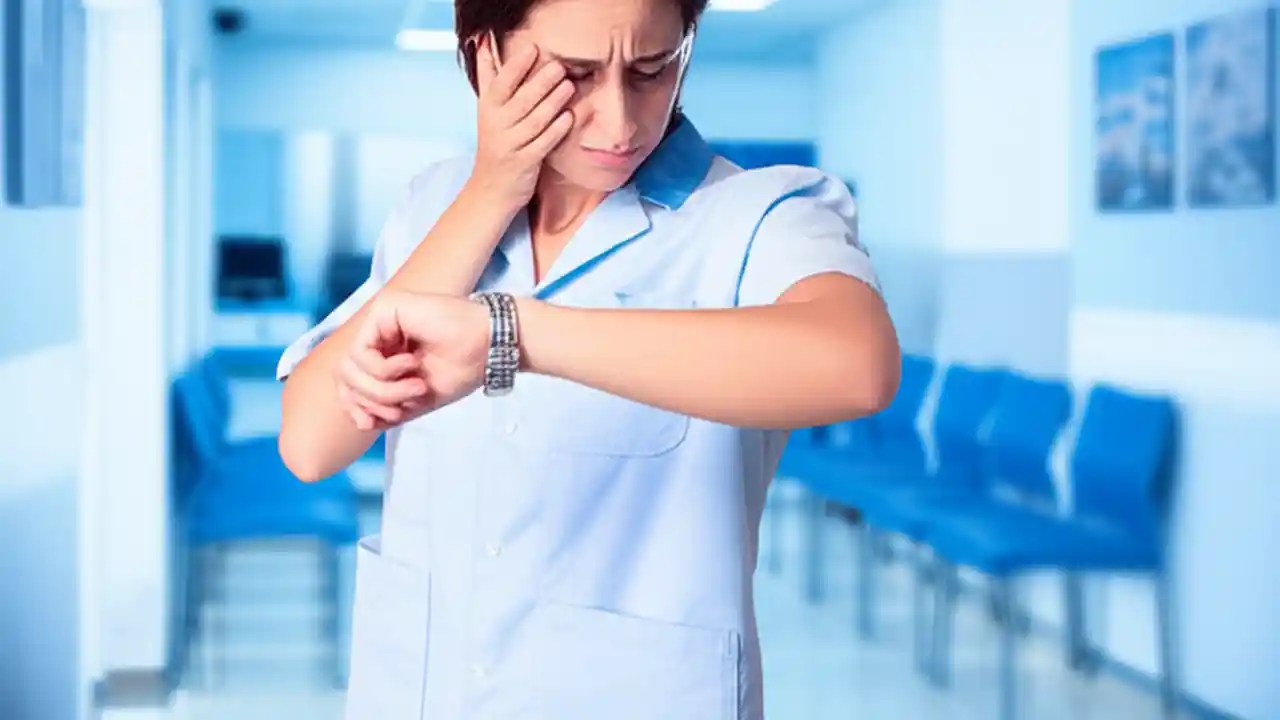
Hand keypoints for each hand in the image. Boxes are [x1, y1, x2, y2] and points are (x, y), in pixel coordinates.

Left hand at [339, 290, 490, 430]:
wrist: (487, 347)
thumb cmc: (461, 368)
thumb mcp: (415, 400)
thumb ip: (385, 409)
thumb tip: (359, 421)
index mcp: (384, 354)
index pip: (348, 385)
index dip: (360, 407)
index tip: (393, 415)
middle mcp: (376, 335)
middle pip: (345, 378)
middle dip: (375, 400)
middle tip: (410, 399)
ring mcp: (378, 321)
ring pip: (349, 368)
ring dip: (383, 388)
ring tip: (415, 385)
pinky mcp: (383, 310)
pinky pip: (361, 353)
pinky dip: (385, 370)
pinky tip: (411, 363)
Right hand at [468, 32, 576, 209]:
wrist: (490, 189)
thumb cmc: (495, 142)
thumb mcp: (487, 109)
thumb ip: (488, 76)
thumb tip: (483, 41)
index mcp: (488, 108)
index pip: (501, 83)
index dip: (516, 66)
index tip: (533, 49)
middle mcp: (496, 125)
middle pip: (520, 100)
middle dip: (540, 83)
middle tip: (559, 67)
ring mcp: (510, 145)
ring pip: (534, 121)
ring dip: (552, 103)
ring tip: (569, 86)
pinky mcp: (525, 163)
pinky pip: (542, 144)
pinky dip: (556, 130)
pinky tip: (570, 117)